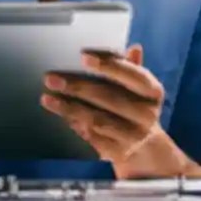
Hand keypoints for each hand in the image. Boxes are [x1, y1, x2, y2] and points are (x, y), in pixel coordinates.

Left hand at [40, 46, 192, 179]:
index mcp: (152, 92)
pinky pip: (92, 137)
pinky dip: (75, 125)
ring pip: (97, 119)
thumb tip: (134, 48)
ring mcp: (132, 135)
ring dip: (70, 108)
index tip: (83, 56)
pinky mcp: (118, 152)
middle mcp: (146, 114)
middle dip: (77, 87)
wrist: (145, 149)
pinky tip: (60, 116)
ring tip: (47, 98)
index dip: (109, 65)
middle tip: (51, 78)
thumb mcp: (137, 88)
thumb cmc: (134, 107)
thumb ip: (131, 67)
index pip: (133, 75)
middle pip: (109, 97)